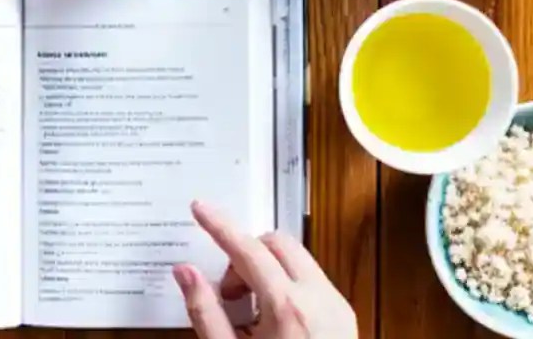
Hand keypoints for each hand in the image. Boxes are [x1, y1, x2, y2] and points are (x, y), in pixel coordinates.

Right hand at [175, 201, 356, 338]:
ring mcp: (338, 307)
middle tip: (226, 290)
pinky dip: (285, 286)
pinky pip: (311, 280)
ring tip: (249, 315)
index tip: (202, 210)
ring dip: (266, 270)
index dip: (219, 225)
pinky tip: (270, 323)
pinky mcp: (346, 317)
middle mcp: (320, 300)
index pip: (248, 248)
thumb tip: (186, 274)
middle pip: (275, 243)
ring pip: (295, 259)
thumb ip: (205, 311)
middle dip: (245, 254)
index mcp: (288, 308)